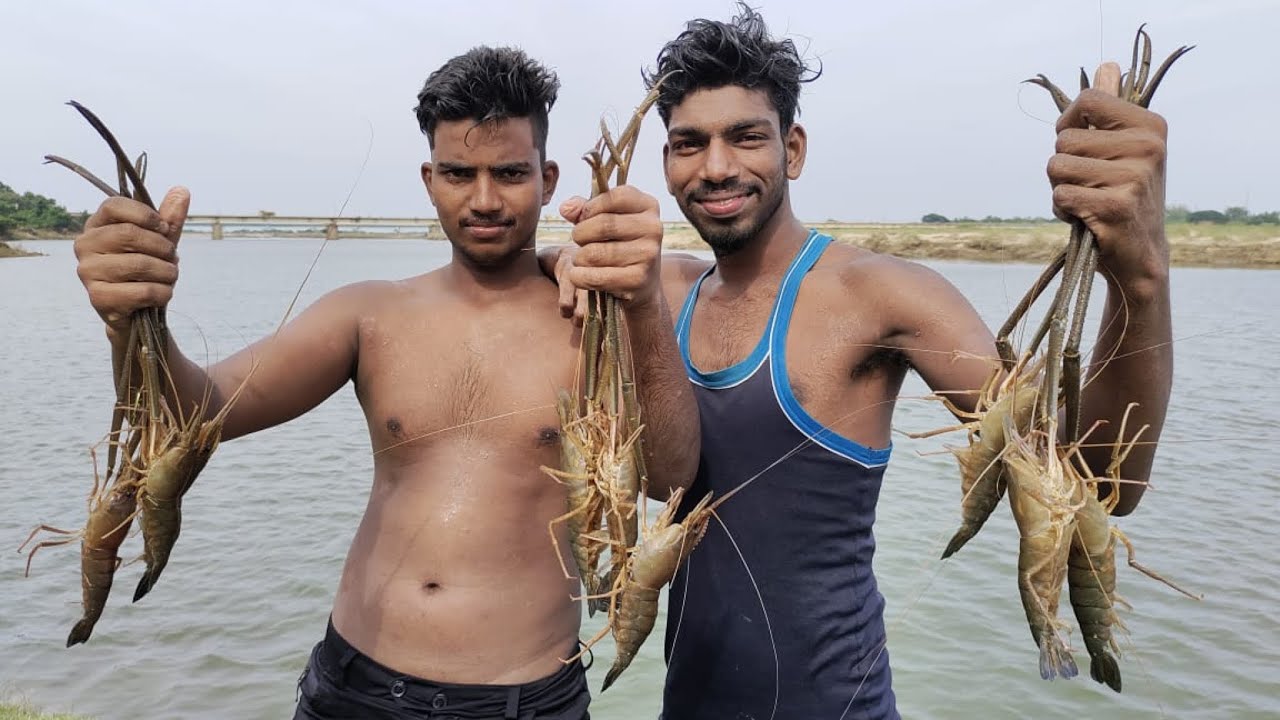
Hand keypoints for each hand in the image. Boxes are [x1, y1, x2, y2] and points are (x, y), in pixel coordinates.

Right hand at [74, 186, 189, 338]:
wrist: (136, 312)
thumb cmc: (146, 270)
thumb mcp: (160, 242)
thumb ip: (169, 218)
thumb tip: (182, 190)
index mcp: (96, 225)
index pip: (114, 205)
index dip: (147, 215)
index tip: (164, 229)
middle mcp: (84, 245)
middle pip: (129, 234)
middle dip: (163, 247)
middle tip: (173, 258)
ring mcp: (87, 271)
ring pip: (140, 264)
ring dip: (167, 272)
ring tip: (170, 276)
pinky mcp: (98, 298)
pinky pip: (142, 291)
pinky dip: (163, 292)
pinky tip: (162, 293)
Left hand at [558, 185, 664, 314]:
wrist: (641, 283)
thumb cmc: (619, 244)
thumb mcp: (606, 219)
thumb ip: (584, 210)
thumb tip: (566, 208)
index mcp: (648, 205)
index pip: (613, 197)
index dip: (590, 207)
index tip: (584, 218)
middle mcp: (653, 228)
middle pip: (602, 225)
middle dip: (580, 234)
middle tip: (580, 242)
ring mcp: (648, 255)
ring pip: (594, 253)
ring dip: (579, 258)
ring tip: (583, 260)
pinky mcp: (638, 280)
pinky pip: (595, 276)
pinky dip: (579, 276)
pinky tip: (581, 275)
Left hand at [1049, 62, 1169, 297]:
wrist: (1139, 254)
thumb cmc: (1121, 196)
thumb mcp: (1122, 149)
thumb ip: (1109, 111)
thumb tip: (1107, 66)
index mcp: (1150, 126)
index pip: (1088, 100)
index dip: (1069, 122)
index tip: (1079, 143)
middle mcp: (1148, 147)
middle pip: (1063, 139)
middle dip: (1063, 165)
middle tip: (1089, 185)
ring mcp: (1135, 177)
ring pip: (1056, 166)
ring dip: (1061, 188)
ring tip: (1088, 200)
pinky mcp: (1116, 206)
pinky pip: (1059, 194)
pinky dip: (1063, 209)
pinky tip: (1086, 218)